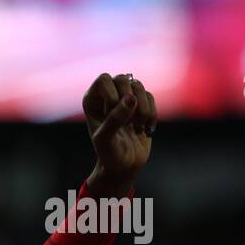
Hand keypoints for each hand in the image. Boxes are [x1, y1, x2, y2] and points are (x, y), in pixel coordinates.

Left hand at [82, 72, 155, 192]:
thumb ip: (114, 118)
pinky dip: (151, 113)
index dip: (112, 93)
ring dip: (141, 107)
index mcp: (92, 101)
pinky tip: (145, 128)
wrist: (124, 165)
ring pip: (138, 85)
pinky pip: (150, 97)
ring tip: (137, 126)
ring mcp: (125, 99)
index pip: (103, 79)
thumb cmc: (109, 153)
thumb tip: (131, 98)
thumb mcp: (105, 139)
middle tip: (128, 120)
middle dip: (129, 99)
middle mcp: (108, 96)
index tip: (112, 112)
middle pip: (123, 78)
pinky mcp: (141, 105)